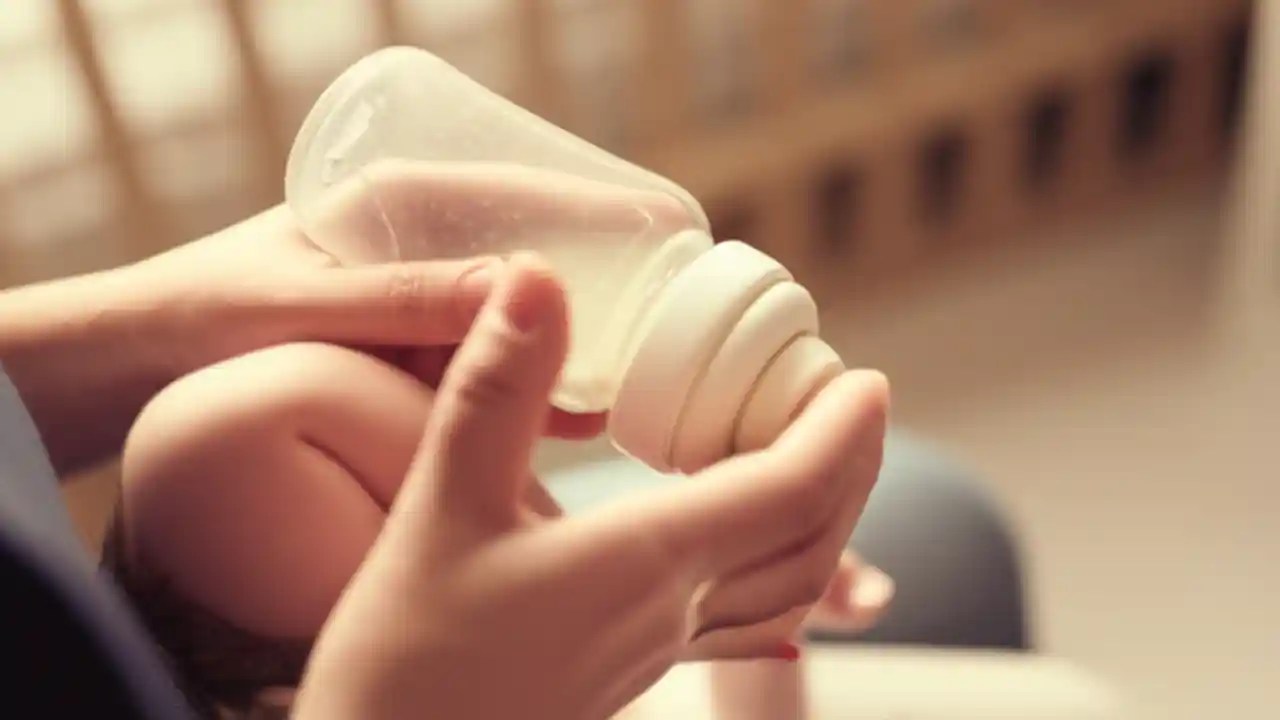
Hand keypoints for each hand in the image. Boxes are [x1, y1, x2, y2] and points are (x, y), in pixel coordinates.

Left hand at [1, 170, 690, 470]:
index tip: (673, 229)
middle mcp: (420, 248)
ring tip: (651, 375)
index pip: (526, 190)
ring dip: (582, 342)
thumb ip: (398, 299)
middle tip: (681, 316)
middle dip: (610, 283)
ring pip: (524, 317)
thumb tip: (515, 292)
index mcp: (399, 204)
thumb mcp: (305, 304)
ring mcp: (419, 303)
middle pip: (540, 256)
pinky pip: (491, 364)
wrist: (140, 362)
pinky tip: (584, 416)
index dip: (604, 207)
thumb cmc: (206, 314)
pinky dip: (536, 385)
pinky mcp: (410, 354)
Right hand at [293, 256, 887, 719]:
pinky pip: (745, 622)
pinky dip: (779, 573)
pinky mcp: (626, 671)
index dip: (841, 433)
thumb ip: (497, 389)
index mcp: (646, 561)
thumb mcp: (443, 505)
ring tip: (820, 464)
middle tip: (856, 406)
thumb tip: (539, 276)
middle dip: (851, 469)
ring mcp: (656, 651)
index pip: (790, 491)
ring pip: (786, 589)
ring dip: (824, 521)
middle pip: (811, 542)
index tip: (868, 381)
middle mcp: (671, 612)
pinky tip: (752, 558)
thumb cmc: (405, 656)